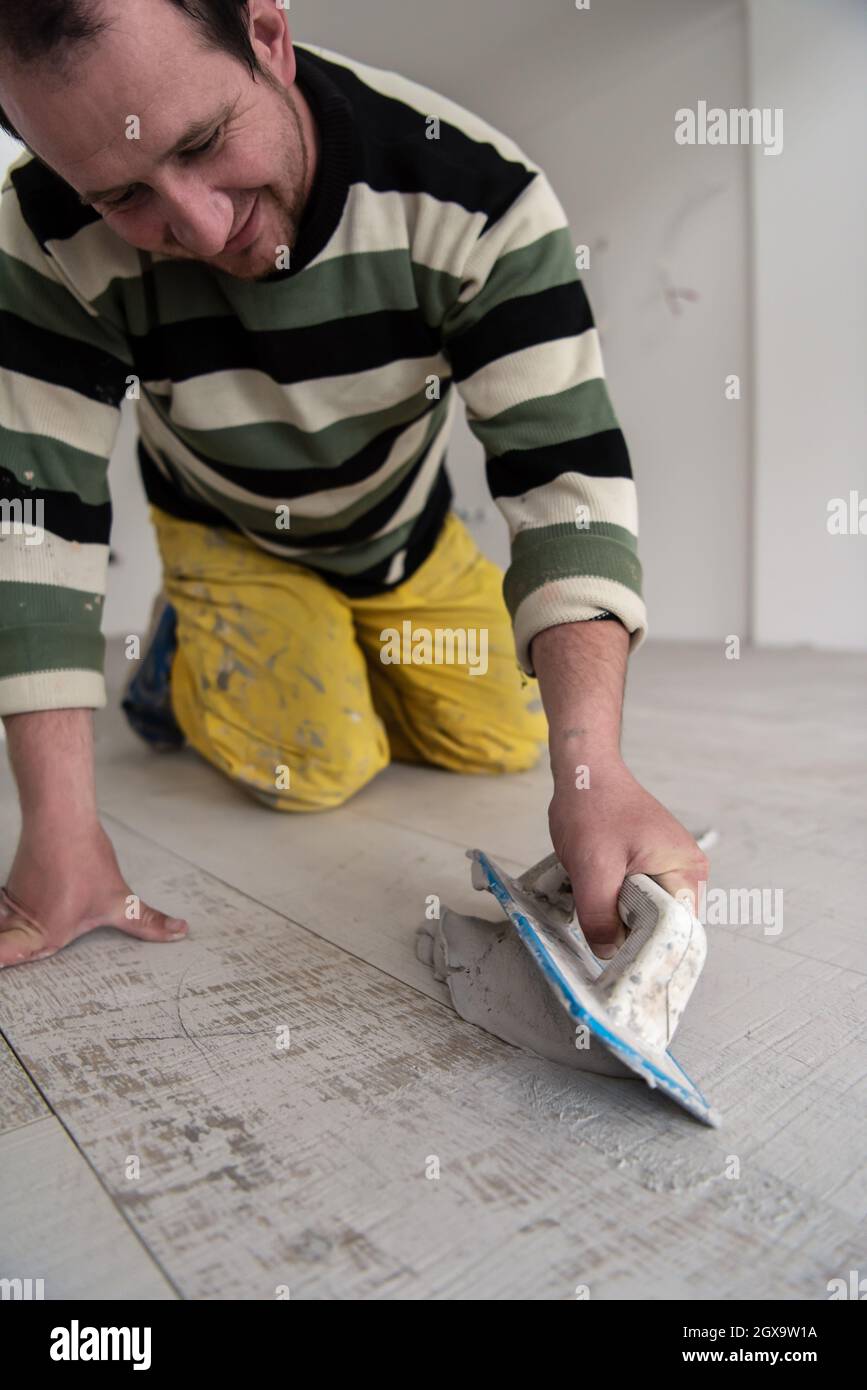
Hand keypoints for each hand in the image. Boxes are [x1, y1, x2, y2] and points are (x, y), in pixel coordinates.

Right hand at [0, 818, 187, 967]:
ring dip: (10, 934)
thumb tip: (179, 932)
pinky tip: (16, 915)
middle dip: (10, 952)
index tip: (0, 967)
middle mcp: (24, 925)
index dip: (5, 959)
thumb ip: (146, 923)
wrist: (60, 821)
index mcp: (48, 935)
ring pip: (6, 928)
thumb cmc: (84, 860)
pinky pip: (5, 910)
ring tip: (13, 947)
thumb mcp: (119, 900)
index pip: (10, 957)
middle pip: (8, 946)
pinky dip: (9, 916)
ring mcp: (13, 905)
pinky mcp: (10, 889)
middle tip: (13, 958)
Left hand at [548, 757, 708, 957]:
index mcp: (686, 869)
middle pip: (662, 924)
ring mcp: (669, 866)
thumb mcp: (592, 868)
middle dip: (631, 930)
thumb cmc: (593, 808)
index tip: (622, 959)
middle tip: (600, 924)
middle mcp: (686, 870)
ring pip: (645, 912)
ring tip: (597, 894)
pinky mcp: (650, 863)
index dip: (649, 948)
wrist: (585, 772)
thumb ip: (601, 917)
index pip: (678, 930)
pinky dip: (614, 899)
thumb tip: (609, 953)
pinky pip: (636, 897)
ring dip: (618, 914)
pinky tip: (597, 886)